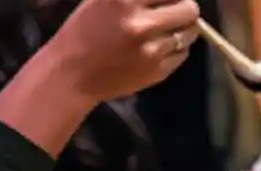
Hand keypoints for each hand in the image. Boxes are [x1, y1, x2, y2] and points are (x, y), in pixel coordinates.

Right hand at [47, 0, 200, 102]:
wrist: (71, 74)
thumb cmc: (85, 30)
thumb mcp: (103, 0)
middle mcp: (139, 23)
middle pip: (189, 9)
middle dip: (185, 9)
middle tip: (176, 12)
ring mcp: (151, 50)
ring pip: (189, 33)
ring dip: (183, 30)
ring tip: (165, 30)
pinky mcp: (157, 71)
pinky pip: (182, 53)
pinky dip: (176, 49)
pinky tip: (156, 48)